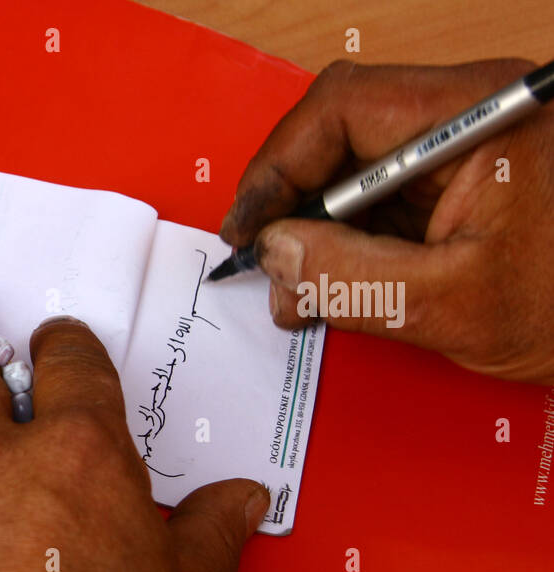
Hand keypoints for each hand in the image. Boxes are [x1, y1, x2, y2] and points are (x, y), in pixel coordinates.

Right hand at [220, 59, 553, 384]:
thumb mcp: (455, 305)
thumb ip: (352, 278)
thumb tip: (274, 254)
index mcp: (477, 118)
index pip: (341, 109)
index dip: (277, 167)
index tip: (250, 229)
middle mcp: (470, 115)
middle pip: (342, 134)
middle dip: (294, 206)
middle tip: (270, 272)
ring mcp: (469, 147)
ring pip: (356, 169)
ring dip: (318, 231)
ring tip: (304, 294)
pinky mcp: (468, 182)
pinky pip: (386, 198)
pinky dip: (353, 242)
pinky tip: (341, 285)